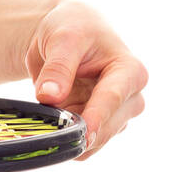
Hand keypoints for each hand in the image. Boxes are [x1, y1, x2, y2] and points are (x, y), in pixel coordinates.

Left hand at [24, 0, 147, 158]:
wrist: (68, 32)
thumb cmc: (73, 28)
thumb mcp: (63, 39)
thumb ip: (58, 68)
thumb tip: (50, 97)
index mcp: (130, 70)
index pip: (114, 97)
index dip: (97, 117)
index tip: (84, 134)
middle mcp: (130, 96)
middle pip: (108, 126)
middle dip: (78, 131)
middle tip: (45, 133)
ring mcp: (116, 114)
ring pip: (95, 140)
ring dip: (69, 138)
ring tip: (41, 127)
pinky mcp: (99, 124)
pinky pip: (82, 143)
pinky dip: (63, 142)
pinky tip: (44, 134)